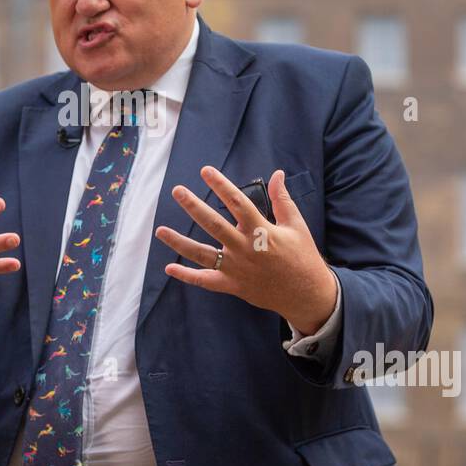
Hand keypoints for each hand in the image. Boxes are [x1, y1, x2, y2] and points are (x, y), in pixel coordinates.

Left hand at [154, 166, 338, 335]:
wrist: (306, 294)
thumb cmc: (302, 256)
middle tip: (178, 191)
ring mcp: (236, 269)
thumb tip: (277, 174)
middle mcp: (245, 249)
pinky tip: (169, 266)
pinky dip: (187, 275)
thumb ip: (282, 199)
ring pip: (202, 254)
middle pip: (214, 225)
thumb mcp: (295, 225)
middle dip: (194, 206)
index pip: (237, 203)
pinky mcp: (232, 286)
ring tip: (160, 230)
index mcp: (261, 231)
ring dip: (179, 242)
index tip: (206, 171)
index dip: (221, 185)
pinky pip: (206, 281)